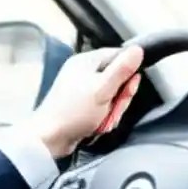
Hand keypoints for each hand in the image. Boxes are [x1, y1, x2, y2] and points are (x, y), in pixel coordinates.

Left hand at [22, 46, 143, 158]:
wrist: (49, 138)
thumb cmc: (73, 112)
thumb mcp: (103, 89)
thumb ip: (122, 69)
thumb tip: (138, 50)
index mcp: (86, 61)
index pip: (118, 56)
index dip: (129, 73)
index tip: (129, 88)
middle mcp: (83, 72)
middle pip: (117, 79)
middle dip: (119, 98)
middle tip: (113, 108)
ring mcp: (82, 89)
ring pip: (112, 97)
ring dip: (112, 111)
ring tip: (102, 120)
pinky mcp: (81, 105)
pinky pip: (102, 108)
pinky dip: (103, 118)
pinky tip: (96, 125)